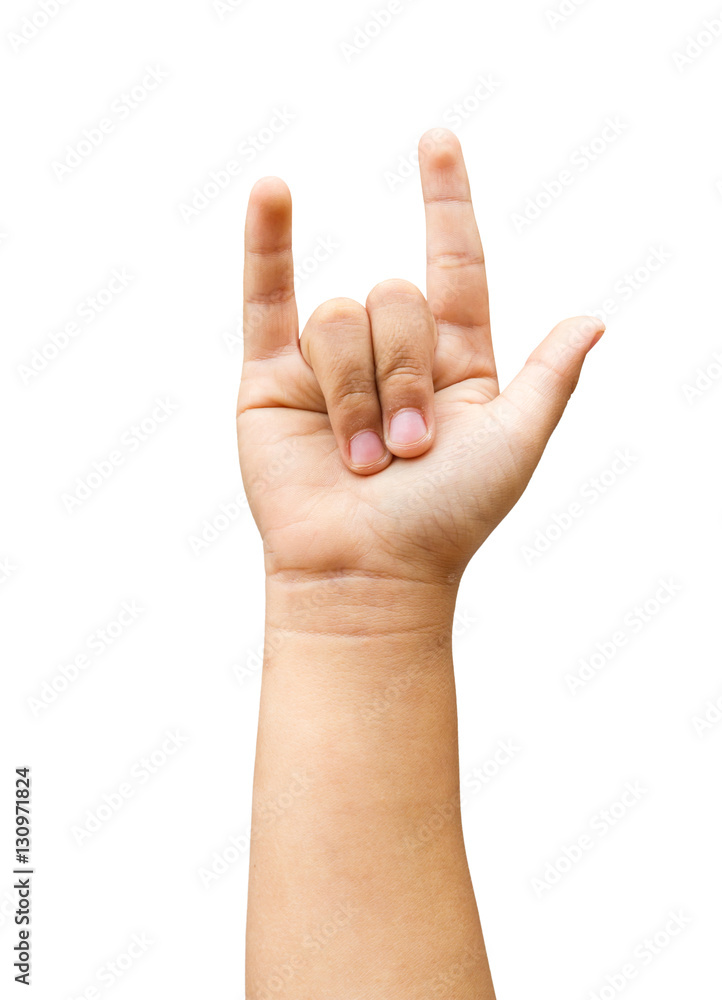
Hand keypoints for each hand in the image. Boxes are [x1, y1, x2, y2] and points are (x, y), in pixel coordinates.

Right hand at [237, 130, 603, 586]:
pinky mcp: (270, 378)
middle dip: (405, 372)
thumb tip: (591, 320)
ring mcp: (328, 363)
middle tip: (408, 447)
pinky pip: (266, 296)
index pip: (452, 263)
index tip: (437, 142)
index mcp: (451, 362)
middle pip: (396, 296)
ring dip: (358, 392)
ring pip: (342, 315)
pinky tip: (273, 192)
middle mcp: (390, 356)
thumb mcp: (515, 444)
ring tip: (362, 458)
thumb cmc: (446, 518)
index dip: (446, 202)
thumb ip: (548, 377)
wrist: (369, 571)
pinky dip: (267, 243)